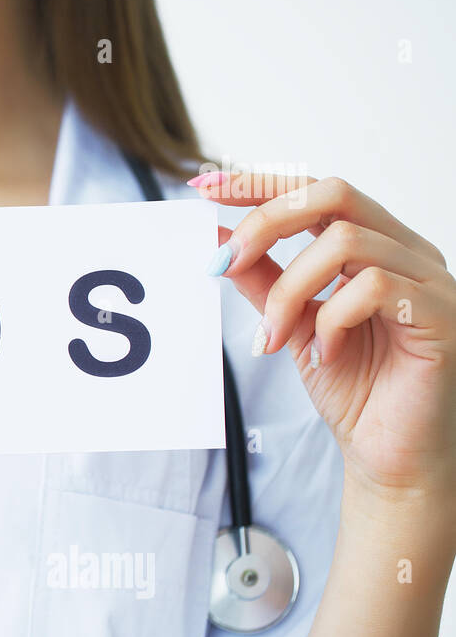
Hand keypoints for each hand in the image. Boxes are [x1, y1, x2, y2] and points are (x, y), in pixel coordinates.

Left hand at [192, 172, 455, 504]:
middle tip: (225, 263)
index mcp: (373, 244)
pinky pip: (375, 287)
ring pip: (345, 242)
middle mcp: (406, 250)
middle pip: (333, 193)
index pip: (316, 190)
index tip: (204, 187)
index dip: (260, 183)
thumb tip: (215, 240)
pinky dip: (333, 318)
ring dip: (290, 291)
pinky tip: (325, 353)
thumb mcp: (291, 322)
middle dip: (266, 221)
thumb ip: (259, 278)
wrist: (390, 454)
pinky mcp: (441, 313)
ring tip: (274, 338)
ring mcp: (429, 277)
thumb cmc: (353, 386)